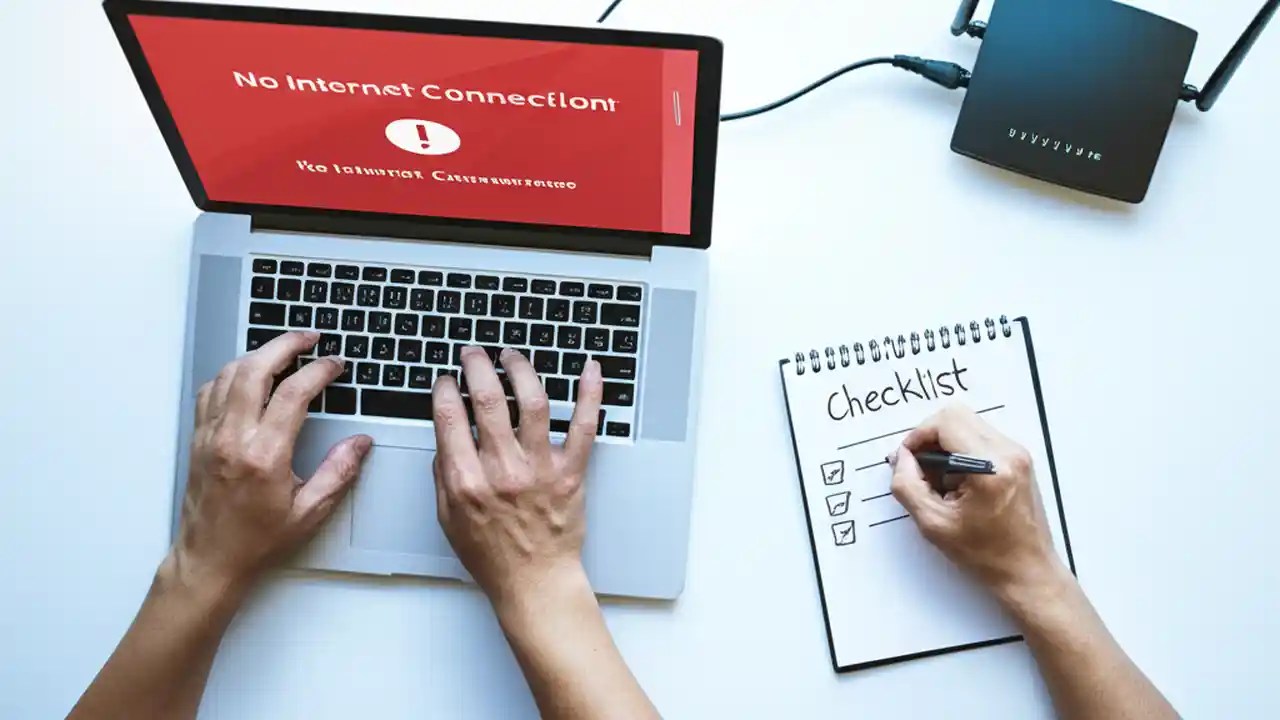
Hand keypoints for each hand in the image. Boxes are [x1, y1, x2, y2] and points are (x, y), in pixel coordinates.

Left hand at [173, 331, 372, 593]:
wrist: (209, 559)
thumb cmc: (256, 541)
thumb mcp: (309, 512)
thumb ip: (338, 472)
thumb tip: (360, 443)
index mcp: (264, 456)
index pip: (294, 394)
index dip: (319, 371)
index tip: (335, 364)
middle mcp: (233, 439)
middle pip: (255, 369)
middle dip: (285, 344)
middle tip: (308, 336)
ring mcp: (211, 436)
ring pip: (229, 374)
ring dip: (257, 355)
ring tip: (282, 350)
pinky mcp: (199, 439)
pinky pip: (210, 392)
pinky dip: (231, 374)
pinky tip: (247, 375)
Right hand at [431, 346, 602, 612]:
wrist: (534, 582)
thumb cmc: (492, 555)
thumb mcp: (448, 518)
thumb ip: (443, 475)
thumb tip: (444, 437)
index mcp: (467, 481)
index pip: (449, 417)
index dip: (444, 389)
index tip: (445, 379)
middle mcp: (502, 470)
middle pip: (486, 399)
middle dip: (476, 365)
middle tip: (474, 354)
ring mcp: (539, 469)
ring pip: (532, 402)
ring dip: (520, 369)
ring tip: (511, 355)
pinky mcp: (570, 472)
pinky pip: (584, 426)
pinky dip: (590, 395)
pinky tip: (589, 370)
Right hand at [889, 405, 1065, 604]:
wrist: (1028, 572)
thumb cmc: (986, 555)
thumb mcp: (934, 524)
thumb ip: (908, 485)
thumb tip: (901, 458)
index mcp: (990, 467)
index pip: (946, 422)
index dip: (918, 436)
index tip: (908, 460)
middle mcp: (1008, 453)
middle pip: (957, 416)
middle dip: (930, 438)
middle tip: (922, 470)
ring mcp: (1017, 454)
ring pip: (968, 425)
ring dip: (946, 446)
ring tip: (942, 482)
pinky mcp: (1019, 460)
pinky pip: (981, 439)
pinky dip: (961, 453)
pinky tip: (958, 484)